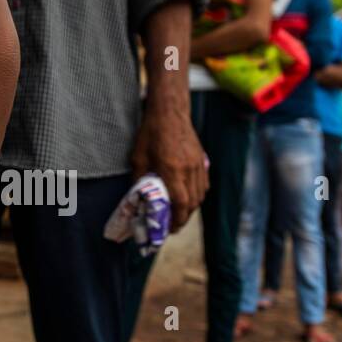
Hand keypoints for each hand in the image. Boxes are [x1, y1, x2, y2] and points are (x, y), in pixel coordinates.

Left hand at [131, 103, 207, 231]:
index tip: (169, 229)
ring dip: (190, 208)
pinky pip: (204, 184)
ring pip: (200, 195)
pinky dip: (197, 195)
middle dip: (183, 218)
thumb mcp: (138, 158)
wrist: (169, 112)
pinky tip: (188, 197)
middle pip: (192, 203)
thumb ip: (140, 180)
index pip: (181, 203)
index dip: (176, 220)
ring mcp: (198, 165)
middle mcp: (189, 170)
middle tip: (172, 225)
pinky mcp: (203, 160)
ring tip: (179, 213)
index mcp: (172, 170)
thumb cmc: (150, 134)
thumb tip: (139, 199)